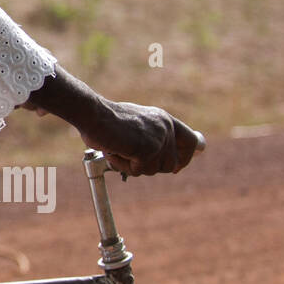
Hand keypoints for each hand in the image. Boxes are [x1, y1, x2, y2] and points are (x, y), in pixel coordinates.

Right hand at [77, 100, 203, 176]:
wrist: (93, 113)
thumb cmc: (104, 119)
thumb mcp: (134, 125)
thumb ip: (148, 137)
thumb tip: (150, 159)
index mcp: (163, 119)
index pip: (191, 141)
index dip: (186, 158)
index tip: (177, 167)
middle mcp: (166, 128)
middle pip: (171, 164)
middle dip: (150, 166)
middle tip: (129, 158)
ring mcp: (158, 139)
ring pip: (153, 170)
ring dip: (132, 165)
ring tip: (117, 149)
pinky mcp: (148, 150)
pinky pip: (137, 170)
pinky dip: (122, 165)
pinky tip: (113, 150)